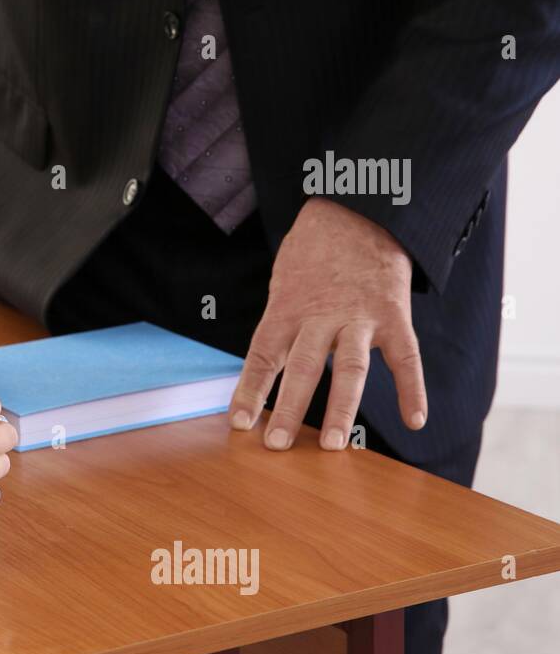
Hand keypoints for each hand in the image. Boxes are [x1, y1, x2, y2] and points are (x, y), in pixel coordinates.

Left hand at [228, 197, 427, 450]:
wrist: (358, 207)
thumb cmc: (313, 250)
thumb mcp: (283, 280)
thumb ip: (280, 322)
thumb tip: (265, 368)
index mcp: (287, 307)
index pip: (263, 355)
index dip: (250, 390)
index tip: (239, 423)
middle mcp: (321, 315)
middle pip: (303, 367)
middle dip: (288, 409)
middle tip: (277, 445)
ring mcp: (360, 316)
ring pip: (350, 368)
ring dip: (342, 408)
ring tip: (334, 444)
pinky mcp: (394, 314)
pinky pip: (406, 357)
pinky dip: (413, 389)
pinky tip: (415, 420)